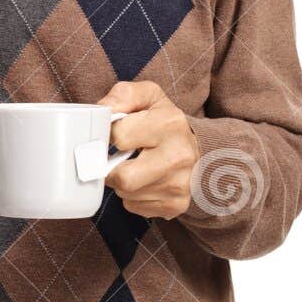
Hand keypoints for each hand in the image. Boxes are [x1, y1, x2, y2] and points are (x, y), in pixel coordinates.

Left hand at [96, 81, 199, 218]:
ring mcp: (179, 184)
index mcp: (170, 123)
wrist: (199, 148)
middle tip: (118, 158)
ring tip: (135, 166)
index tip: (117, 134)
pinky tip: (144, 181)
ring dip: (122, 182)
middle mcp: (179, 156)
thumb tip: (103, 109)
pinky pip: (133, 206)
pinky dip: (132, 196)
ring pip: (126, 193)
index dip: (111, 135)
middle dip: (112, 168)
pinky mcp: (176, 204)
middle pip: (123, 177)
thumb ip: (123, 95)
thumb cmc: (165, 122)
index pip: (118, 136)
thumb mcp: (148, 97)